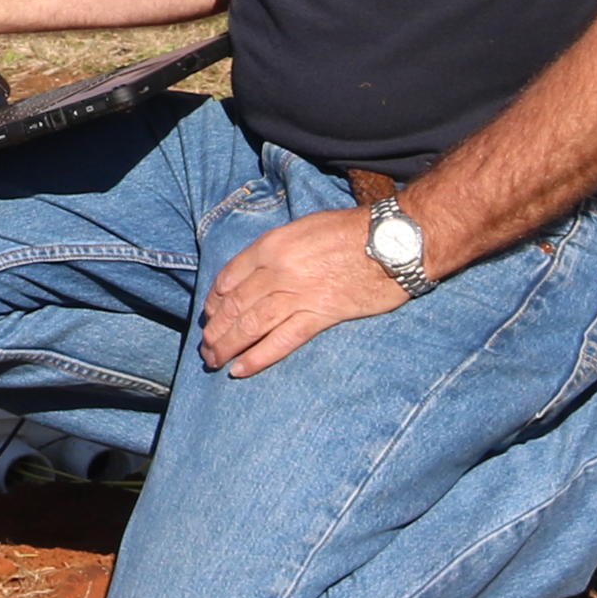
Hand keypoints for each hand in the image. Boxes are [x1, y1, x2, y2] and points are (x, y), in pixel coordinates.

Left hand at [196, 207, 403, 378]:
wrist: (391, 242)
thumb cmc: (350, 230)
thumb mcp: (303, 228)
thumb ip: (276, 250)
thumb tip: (254, 275)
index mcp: (271, 246)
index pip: (229, 277)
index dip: (215, 301)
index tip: (209, 315)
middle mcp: (278, 271)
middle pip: (236, 305)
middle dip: (216, 328)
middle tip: (205, 346)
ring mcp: (298, 295)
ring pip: (251, 325)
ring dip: (228, 345)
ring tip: (214, 360)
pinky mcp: (320, 316)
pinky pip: (282, 341)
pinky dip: (258, 358)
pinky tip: (240, 370)